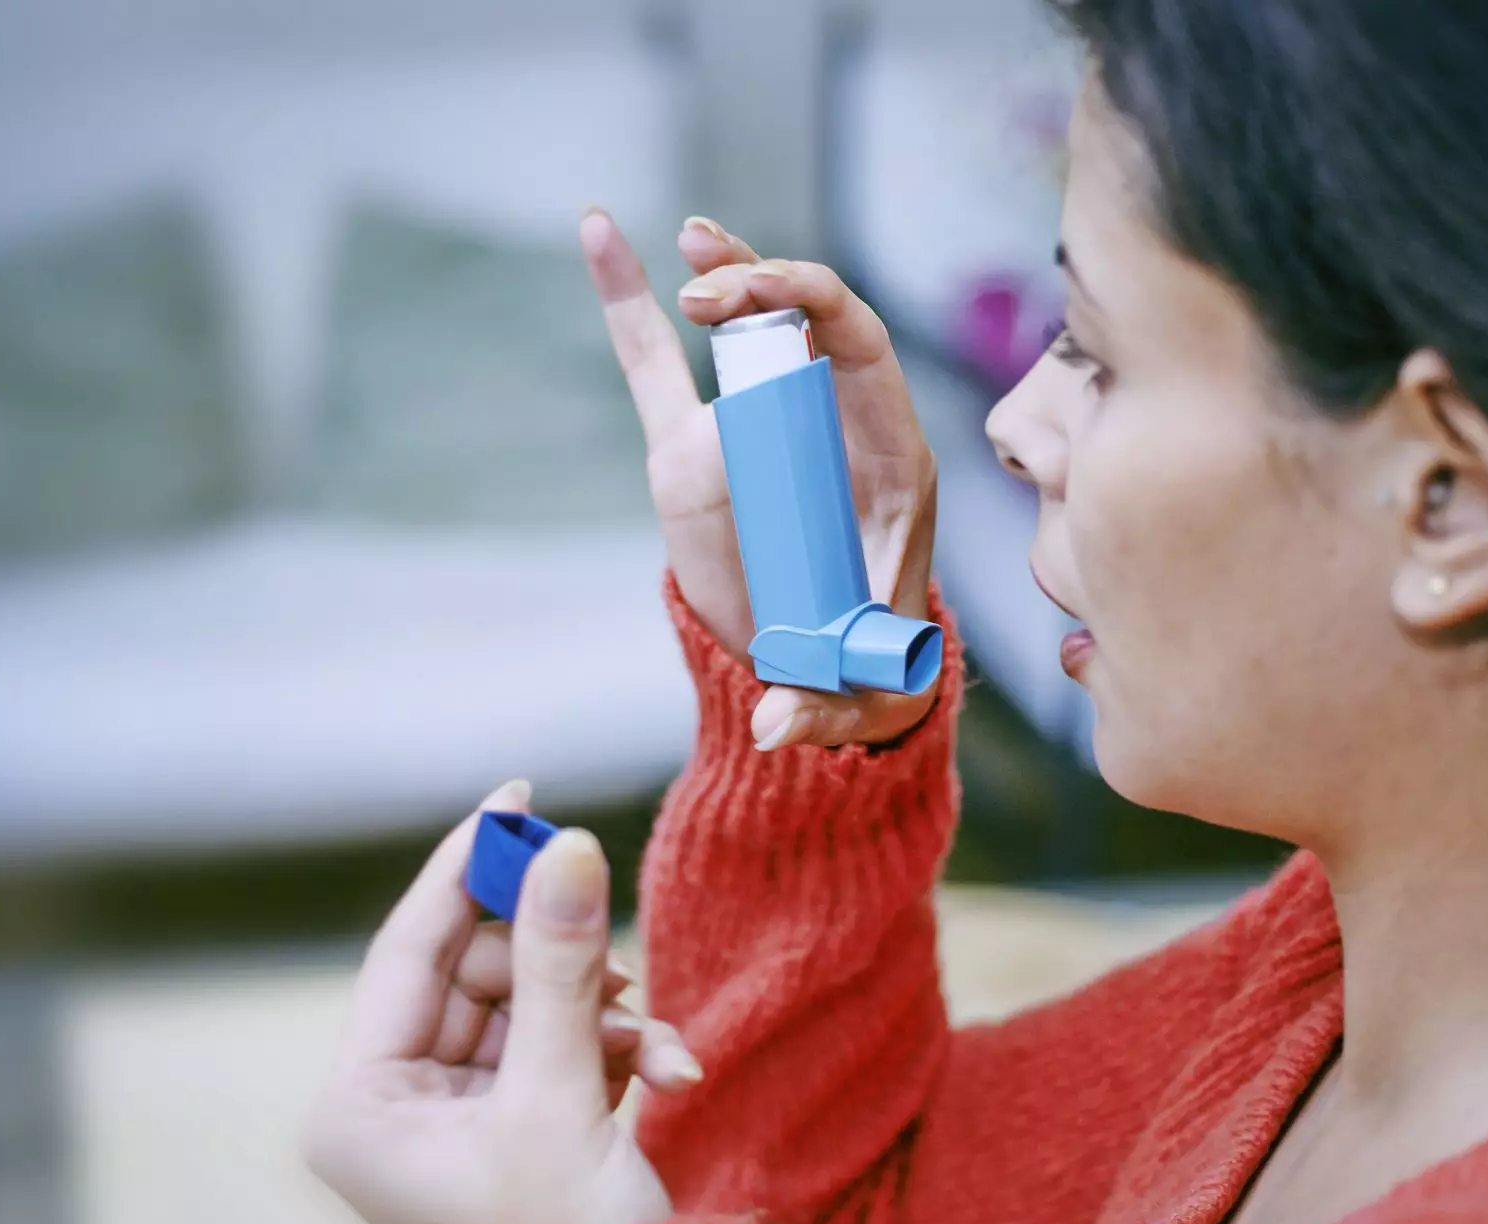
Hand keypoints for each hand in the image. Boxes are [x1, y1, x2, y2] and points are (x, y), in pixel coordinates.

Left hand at [303, 781, 696, 1223]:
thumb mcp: (559, 1093)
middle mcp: (397, 1104)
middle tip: (617, 966)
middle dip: (561, 964)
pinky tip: (671, 1073)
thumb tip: (565, 846)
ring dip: (604, 1012)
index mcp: (361, 1103)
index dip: (466, 867)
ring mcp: (458, 1114)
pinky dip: (616, 1049)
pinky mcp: (516, 1124)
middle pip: (479, 969)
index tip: (519, 798)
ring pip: (531, 1003)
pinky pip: (562, 1045)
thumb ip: (559, 963)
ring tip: (659, 1048)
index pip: (408, 946)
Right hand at [581, 208, 941, 749]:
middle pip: (808, 320)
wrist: (831, 675)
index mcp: (887, 460)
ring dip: (721, 269)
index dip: (820, 306)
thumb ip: (819, 712)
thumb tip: (772, 726)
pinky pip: (658, 373)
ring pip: (747, 326)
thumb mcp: (854, 700)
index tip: (763, 296)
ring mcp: (760, 431)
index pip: (864, 350)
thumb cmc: (864, 676)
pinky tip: (600, 234)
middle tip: (708, 291)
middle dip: (763, 284)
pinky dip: (631, 308)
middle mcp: (828, 427)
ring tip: (690, 243)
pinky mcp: (698, 452)